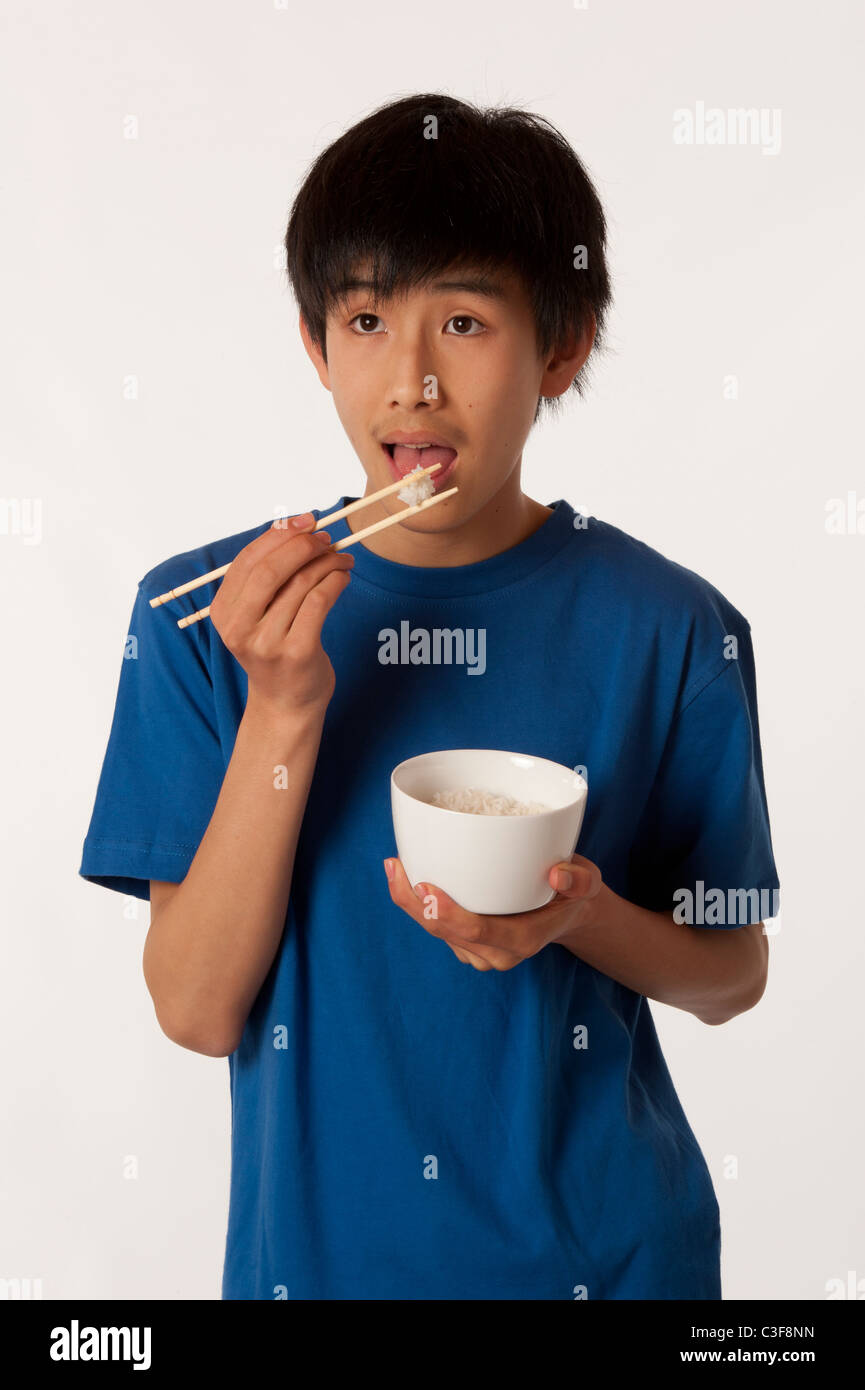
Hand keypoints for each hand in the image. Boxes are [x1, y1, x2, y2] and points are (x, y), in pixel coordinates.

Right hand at [209, 513, 354, 715]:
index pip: (247, 560)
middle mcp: (239, 628)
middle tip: (327, 538)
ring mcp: (267, 643)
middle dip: (302, 546)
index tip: (306, 520)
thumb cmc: (276, 650)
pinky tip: (343, 578)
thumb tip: (294, 525)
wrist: (286, 704)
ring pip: (300, 584)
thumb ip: (267, 577)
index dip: (278, 535)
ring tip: (342, 558)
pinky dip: (335, 581)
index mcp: (223, 612)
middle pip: (270, 570)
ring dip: (327, 562)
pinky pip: (319, 602)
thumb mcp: (259, 615)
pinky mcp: (297, 652)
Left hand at [382, 853, 602, 970]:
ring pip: (434, 931)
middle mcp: (496, 953)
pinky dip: (419, 903)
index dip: (447, 913)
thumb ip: (579, 880)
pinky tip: (407, 875)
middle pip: (444, 932)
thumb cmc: (573, 893)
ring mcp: (479, 952)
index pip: (478, 930)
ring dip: (410, 902)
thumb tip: (556, 876)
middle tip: (394, 865)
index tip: (425, 886)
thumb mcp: (588, 882)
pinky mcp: (466, 943)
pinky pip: (436, 926)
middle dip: (414, 903)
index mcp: (522, 940)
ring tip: (395, 865)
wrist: (567, 913)